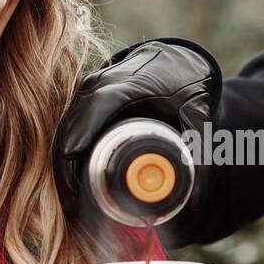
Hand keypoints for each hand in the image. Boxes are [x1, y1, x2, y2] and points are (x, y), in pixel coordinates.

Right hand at [55, 38, 221, 218]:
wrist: (172, 61)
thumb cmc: (183, 83)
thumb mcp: (198, 112)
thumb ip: (200, 150)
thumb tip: (194, 201)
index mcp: (128, 84)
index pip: (98, 104)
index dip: (82, 129)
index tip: (72, 156)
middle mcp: (100, 84)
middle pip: (73, 123)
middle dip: (67, 162)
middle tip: (73, 201)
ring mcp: (87, 93)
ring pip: (64, 129)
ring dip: (62, 164)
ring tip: (70, 202)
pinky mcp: (82, 104)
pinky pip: (68, 130)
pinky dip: (66, 157)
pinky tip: (70, 185)